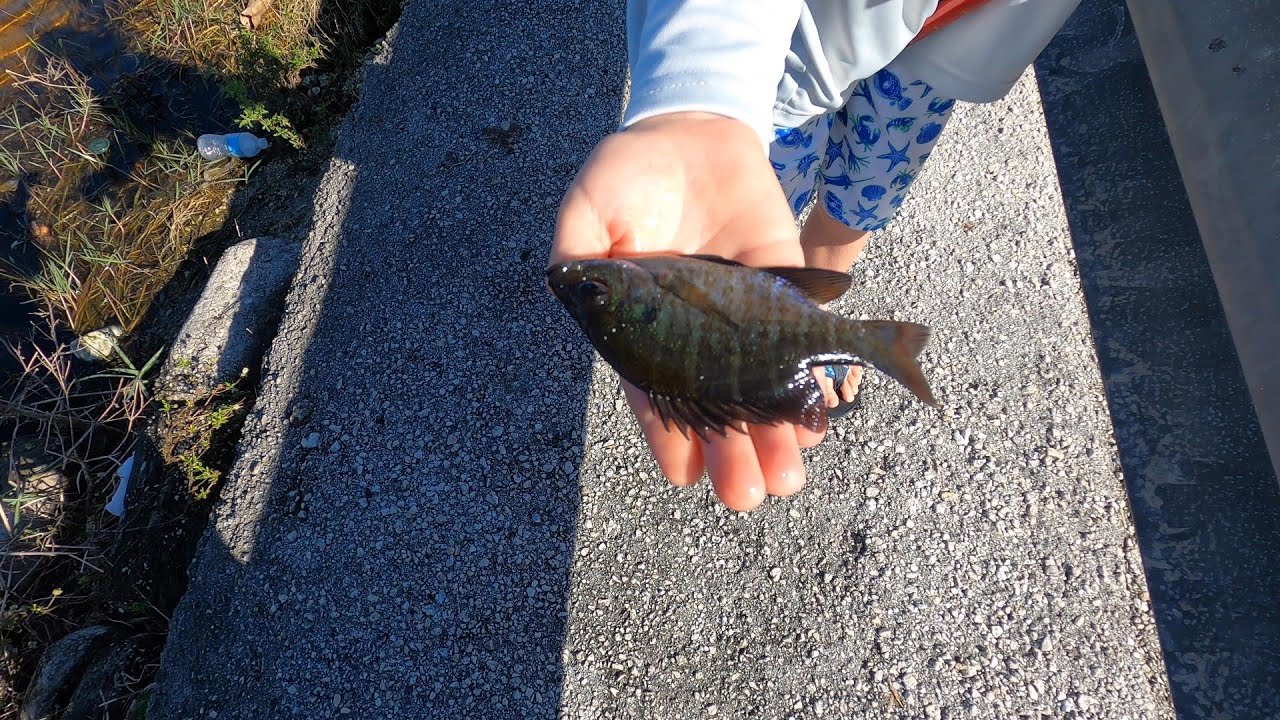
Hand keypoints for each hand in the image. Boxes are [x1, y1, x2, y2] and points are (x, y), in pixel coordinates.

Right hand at [549, 112, 824, 510]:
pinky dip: (816, 379)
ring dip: (777, 437)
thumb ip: (578, 248)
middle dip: (731, 457)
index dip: (669, 439)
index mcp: (646, 333)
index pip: (658, 400)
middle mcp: (698, 340)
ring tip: (787, 478)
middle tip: (745, 495)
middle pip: (717, 412)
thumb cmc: (631, 172)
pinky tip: (822, 414)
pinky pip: (806, 342)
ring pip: (763, 392)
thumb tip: (566, 285)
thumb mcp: (590, 205)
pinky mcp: (785, 293)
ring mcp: (744, 321)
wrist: (695, 131)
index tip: (684, 475)